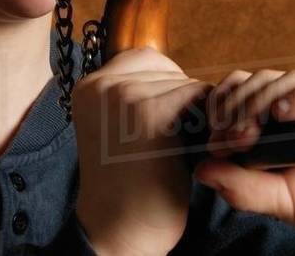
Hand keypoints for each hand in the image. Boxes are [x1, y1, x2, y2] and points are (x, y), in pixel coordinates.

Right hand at [72, 46, 213, 255]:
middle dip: (182, 102)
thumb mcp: (119, 129)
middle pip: (168, 70)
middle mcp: (100, 84)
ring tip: (182, 149)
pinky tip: (194, 150)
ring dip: (195, 114)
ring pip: (186, 84)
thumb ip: (140, 95)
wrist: (118, 234)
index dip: (168, 88)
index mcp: (88, 86)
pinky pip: (198, 97)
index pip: (146, 59)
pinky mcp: (148, 113)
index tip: (168, 124)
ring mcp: (122, 96)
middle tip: (176, 142)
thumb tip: (191, 76)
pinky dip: (206, 122)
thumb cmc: (129, 186)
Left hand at [196, 68, 294, 255]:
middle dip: (240, 106)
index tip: (214, 138)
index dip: (228, 105)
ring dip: (265, 100)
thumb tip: (201, 169)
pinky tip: (285, 114)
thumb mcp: (283, 201)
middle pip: (267, 81)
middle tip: (229, 138)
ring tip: (251, 129)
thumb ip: (244, 186)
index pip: (250, 91)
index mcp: (291, 121)